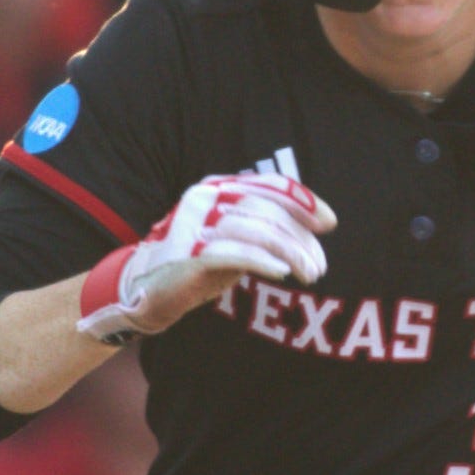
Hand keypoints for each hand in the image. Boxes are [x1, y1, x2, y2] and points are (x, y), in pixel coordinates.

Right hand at [79, 170, 334, 343]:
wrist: (146, 288)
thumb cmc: (198, 263)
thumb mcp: (236, 240)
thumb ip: (264, 227)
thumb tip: (313, 227)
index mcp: (218, 187)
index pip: (268, 186)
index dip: (302, 201)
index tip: (328, 222)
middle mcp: (205, 197)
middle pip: (267, 210)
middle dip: (300, 238)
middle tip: (320, 264)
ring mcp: (195, 223)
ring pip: (256, 231)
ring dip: (290, 252)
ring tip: (310, 273)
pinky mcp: (189, 252)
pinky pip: (234, 253)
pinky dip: (263, 261)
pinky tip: (282, 272)